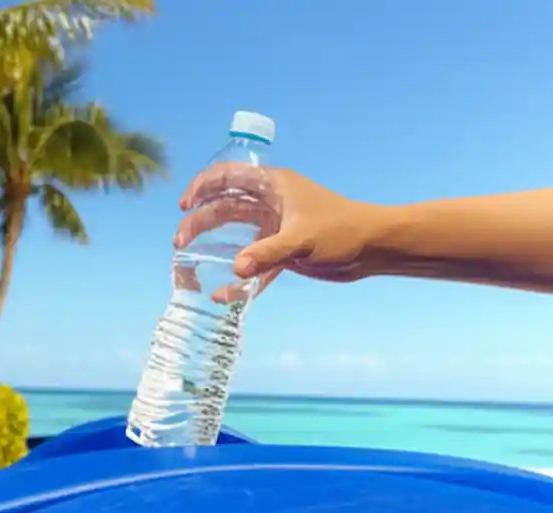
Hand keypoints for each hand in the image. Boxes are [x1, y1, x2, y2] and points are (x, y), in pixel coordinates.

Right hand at [174, 165, 381, 300]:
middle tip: (179, 242)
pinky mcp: (286, 251)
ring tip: (188, 262)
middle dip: (200, 222)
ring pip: (236, 234)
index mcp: (274, 186)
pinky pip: (257, 263)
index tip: (184, 205)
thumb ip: (268, 254)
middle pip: (225, 207)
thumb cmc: (342, 231)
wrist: (373, 249)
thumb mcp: (302, 240)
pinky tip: (225, 296)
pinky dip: (242, 277)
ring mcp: (278, 227)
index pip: (229, 176)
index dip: (202, 186)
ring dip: (213, 246)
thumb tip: (236, 269)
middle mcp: (272, 203)